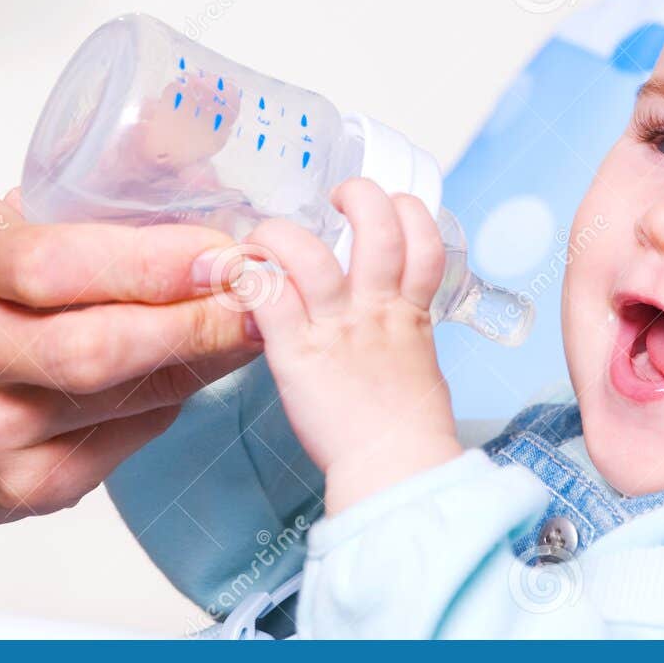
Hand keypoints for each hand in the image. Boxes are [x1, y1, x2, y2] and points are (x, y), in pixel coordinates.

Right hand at [0, 192, 262, 539]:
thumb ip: (80, 212)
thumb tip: (203, 186)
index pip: (55, 267)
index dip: (154, 262)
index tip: (225, 250)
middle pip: (96, 347)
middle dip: (197, 320)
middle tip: (262, 294)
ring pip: (124, 398)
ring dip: (202, 358)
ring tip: (250, 322)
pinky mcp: (23, 488)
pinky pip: (128, 439)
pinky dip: (174, 399)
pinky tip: (196, 368)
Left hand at [246, 178, 462, 514]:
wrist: (396, 467)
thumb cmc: (407, 425)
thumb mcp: (418, 360)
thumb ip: (401, 326)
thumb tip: (390, 316)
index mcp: (410, 308)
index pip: (424, 236)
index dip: (407, 210)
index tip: (387, 209)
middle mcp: (376, 306)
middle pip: (379, 225)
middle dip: (360, 195)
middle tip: (337, 198)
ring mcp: (337, 326)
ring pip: (310, 253)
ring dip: (282, 233)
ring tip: (269, 236)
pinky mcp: (297, 352)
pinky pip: (268, 297)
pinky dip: (249, 278)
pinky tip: (239, 276)